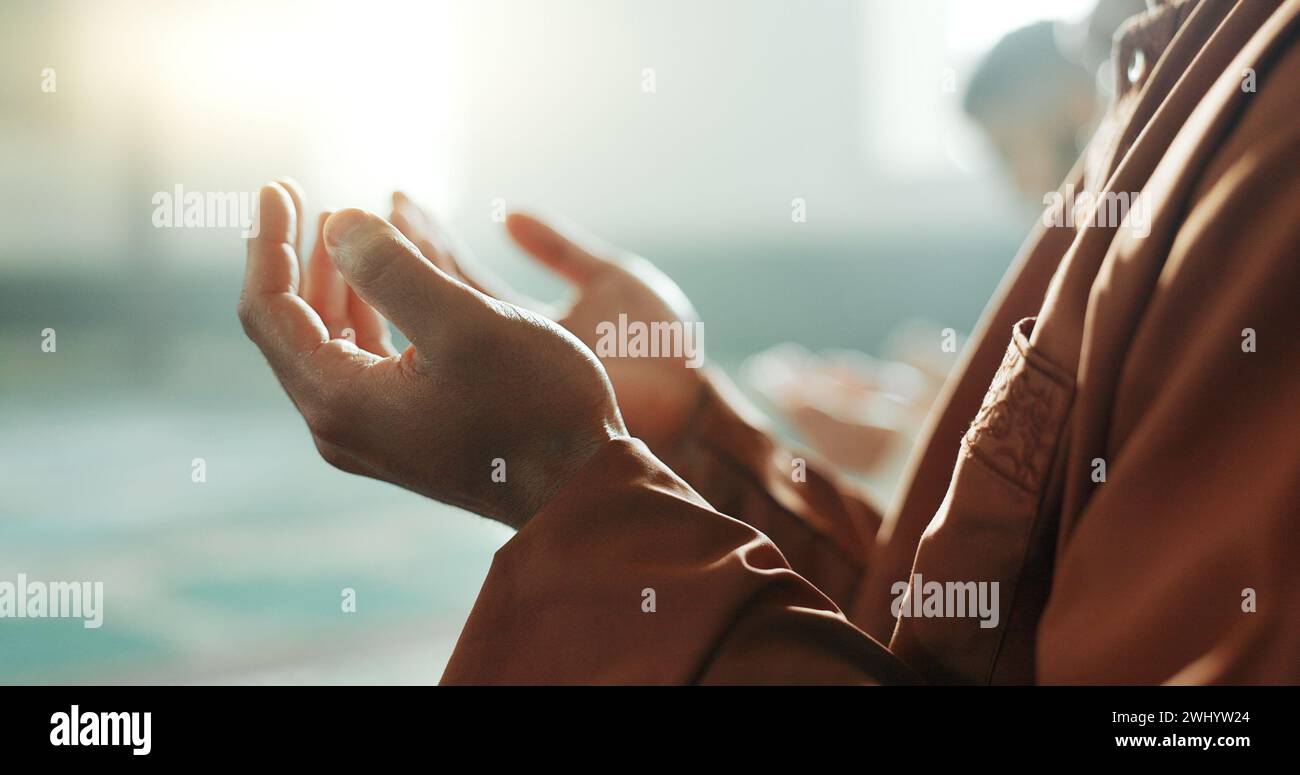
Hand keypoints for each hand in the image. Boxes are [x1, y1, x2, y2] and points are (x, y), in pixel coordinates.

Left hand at [238, 181, 626, 527]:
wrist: (583, 490)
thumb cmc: (535, 409)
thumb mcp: (464, 323)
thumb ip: (391, 267)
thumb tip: (338, 222)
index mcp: (340, 399)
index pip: (269, 310)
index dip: (268, 242)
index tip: (277, 186)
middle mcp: (340, 425)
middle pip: (291, 327)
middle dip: (296, 258)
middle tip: (301, 196)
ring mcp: (371, 435)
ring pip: (328, 344)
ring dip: (333, 283)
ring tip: (343, 228)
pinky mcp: (404, 434)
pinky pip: (362, 363)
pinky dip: (365, 314)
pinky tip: (386, 284)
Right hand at [391, 193, 703, 452]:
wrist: (690, 409)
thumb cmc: (662, 348)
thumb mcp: (610, 279)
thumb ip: (558, 248)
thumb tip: (507, 213)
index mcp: (521, 329)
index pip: (458, 276)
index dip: (426, 236)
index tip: (394, 195)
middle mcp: (497, 356)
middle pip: (428, 297)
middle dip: (392, 252)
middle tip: (347, 213)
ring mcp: (490, 380)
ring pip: (425, 320)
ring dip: (392, 274)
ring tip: (360, 232)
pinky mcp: (490, 395)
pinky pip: (440, 342)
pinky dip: (413, 307)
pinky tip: (395, 273)